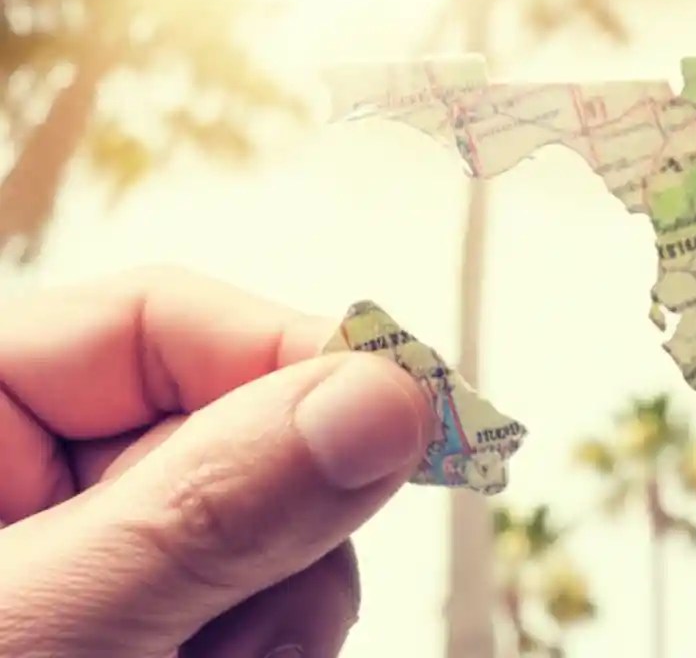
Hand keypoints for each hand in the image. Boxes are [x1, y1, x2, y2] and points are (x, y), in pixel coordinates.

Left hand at [0, 267, 431, 656]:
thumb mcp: (60, 624)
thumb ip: (213, 506)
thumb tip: (387, 395)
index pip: (154, 320)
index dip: (285, 351)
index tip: (401, 408)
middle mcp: (44, 479)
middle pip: (240, 431)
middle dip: (289, 522)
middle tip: (275, 613)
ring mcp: (108, 563)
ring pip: (278, 526)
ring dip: (286, 604)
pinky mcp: (157, 625)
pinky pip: (272, 600)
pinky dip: (277, 641)